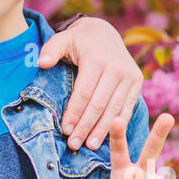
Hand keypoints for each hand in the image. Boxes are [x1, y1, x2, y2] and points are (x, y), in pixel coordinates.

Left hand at [37, 17, 142, 150]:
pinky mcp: (137, 81)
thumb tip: (42, 63)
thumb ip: (51, 49)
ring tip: (89, 145)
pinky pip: (127, 107)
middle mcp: (116, 68)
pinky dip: (117, 123)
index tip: (66, 130)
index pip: (84, 93)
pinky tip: (107, 137)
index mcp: (96, 59)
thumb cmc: (78, 41)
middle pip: (99, 104)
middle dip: (86, 126)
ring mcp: (129, 75)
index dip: (75, 113)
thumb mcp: (63, 39)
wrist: (104, 32)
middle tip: (74, 144)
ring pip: (114, 109)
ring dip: (102, 130)